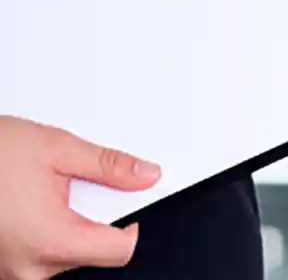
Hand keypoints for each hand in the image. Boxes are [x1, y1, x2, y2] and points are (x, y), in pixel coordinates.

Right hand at [0, 116, 160, 279]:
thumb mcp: (56, 148)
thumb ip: (109, 166)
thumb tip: (146, 175)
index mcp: (50, 241)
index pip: (119, 251)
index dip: (135, 226)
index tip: (136, 207)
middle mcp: (27, 268)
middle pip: (89, 254)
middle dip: (91, 220)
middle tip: (71, 189)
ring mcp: (7, 272)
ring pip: (60, 256)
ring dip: (62, 228)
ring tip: (38, 197)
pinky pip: (33, 258)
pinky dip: (38, 235)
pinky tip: (25, 210)